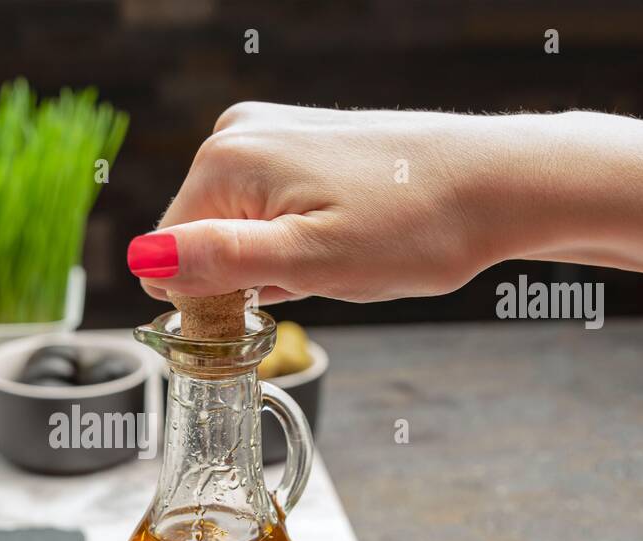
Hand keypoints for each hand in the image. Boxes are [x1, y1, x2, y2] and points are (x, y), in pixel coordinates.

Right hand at [128, 104, 642, 302]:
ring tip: (339, 255)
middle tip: (315, 281)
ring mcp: (274, 132)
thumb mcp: (309, 261)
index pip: (167, 254)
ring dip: (278, 262)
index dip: (209, 298)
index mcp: (226, 159)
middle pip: (199, 239)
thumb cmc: (414, 225)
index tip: (269, 306)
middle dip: (246, 278)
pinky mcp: (305, 143)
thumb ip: (219, 261)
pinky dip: (299, 239)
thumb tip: (142, 258)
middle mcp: (238, 133)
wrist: (500, 183)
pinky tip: (345, 238)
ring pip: (239, 230)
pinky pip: (270, 211)